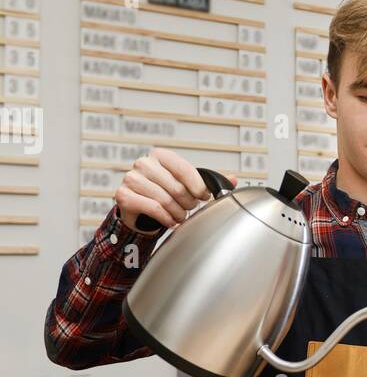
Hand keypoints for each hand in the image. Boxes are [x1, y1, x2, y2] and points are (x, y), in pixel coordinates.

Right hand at [115, 148, 234, 231]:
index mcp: (161, 155)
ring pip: (165, 200)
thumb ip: (207, 181)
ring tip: (180, 216)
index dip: (198, 187)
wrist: (139, 208)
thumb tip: (232, 179)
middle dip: (188, 203)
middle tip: (190, 209)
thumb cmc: (163, 192)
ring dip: (178, 213)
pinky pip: (153, 208)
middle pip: (177, 188)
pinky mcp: (124, 195)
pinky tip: (170, 221)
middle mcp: (144, 163)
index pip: (185, 169)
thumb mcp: (185, 183)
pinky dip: (166, 218)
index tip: (204, 197)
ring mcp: (132, 178)